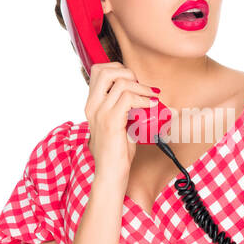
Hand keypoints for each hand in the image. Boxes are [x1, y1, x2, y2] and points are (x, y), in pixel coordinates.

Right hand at [84, 61, 156, 185]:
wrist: (110, 174)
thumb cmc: (116, 152)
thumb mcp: (118, 124)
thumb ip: (124, 109)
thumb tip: (145, 97)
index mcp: (92, 105)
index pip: (99, 71)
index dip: (119, 70)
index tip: (135, 82)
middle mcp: (93, 106)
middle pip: (105, 71)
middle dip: (128, 73)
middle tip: (142, 88)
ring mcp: (100, 113)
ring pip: (122, 83)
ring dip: (142, 88)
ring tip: (152, 99)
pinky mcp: (111, 122)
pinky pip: (129, 99)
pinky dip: (144, 100)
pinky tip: (152, 107)